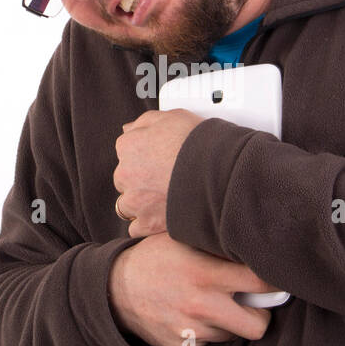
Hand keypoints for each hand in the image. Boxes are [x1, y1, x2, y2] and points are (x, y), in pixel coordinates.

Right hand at [108, 232, 278, 345]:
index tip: (276, 277)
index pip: (261, 282)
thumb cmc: (156, 257)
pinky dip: (208, 332)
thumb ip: (218, 246)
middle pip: (258, 326)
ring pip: (233, 335)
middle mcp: (201, 306)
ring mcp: (191, 331)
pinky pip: (210, 343)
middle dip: (260, 315)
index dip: (274, 280)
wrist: (114, 290)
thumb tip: (258, 243)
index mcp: (205, 273)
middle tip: (252, 302)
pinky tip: (194, 314)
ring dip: (230, 322)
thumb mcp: (184, 240)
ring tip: (214, 302)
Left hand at [113, 108, 202, 237]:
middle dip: (140, 179)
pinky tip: (163, 216)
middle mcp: (125, 174)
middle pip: (125, 178)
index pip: (126, 150)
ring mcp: (135, 201)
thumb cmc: (199, 143)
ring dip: (141, 203)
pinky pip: (136, 228)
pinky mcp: (147, 224)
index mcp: (129, 146)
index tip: (159, 158)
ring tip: (165, 199)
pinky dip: (147, 224)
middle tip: (165, 178)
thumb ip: (145, 122)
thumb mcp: (173, 117)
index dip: (145, 154)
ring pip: (127, 205)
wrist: (219, 174)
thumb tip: (129, 130)